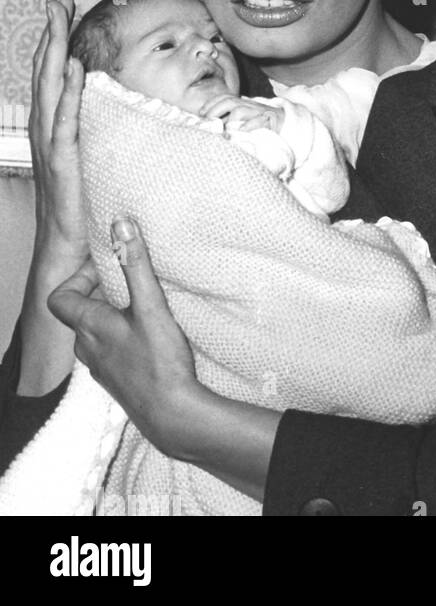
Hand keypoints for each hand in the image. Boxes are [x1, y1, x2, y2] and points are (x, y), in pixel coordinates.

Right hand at [28, 0, 86, 262]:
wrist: (65, 252)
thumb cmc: (80, 207)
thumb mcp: (90, 158)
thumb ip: (94, 129)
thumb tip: (108, 99)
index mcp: (54, 125)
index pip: (53, 69)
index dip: (56, 33)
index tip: (62, 0)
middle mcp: (47, 129)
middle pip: (46, 67)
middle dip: (52, 26)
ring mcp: (52, 145)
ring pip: (50, 86)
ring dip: (54, 47)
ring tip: (59, 13)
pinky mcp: (65, 163)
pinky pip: (64, 122)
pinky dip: (66, 93)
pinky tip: (70, 68)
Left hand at [48, 217, 199, 458]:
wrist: (172, 414)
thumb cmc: (159, 360)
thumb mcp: (150, 305)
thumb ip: (135, 264)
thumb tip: (120, 224)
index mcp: (88, 327)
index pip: (60, 298)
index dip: (79, 279)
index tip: (110, 271)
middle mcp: (87, 348)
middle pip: (81, 312)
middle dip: (105, 292)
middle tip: (134, 282)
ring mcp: (100, 367)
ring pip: (97, 331)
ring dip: (116, 315)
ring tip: (146, 306)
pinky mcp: (116, 380)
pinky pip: (111, 349)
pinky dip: (124, 335)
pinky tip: (152, 336)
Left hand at [201, 95, 283, 133]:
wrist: (283, 120)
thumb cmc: (257, 120)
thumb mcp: (242, 116)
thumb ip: (227, 118)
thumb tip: (208, 124)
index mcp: (240, 103)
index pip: (223, 98)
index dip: (211, 104)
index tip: (200, 113)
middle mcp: (247, 105)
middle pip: (229, 102)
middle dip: (216, 110)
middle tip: (208, 122)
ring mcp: (258, 112)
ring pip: (241, 111)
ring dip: (230, 120)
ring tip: (223, 131)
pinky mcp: (268, 120)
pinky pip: (258, 121)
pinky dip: (249, 126)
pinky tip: (242, 131)